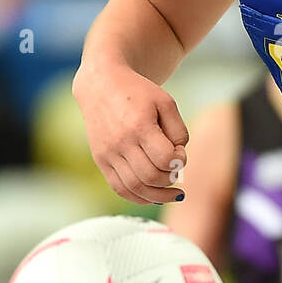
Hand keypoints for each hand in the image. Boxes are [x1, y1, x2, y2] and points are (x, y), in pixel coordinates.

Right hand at [72, 61, 188, 205]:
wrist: (101, 85)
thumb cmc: (138, 93)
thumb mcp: (166, 103)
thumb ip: (179, 131)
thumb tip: (178, 160)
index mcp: (139, 126)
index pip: (165, 159)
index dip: (179, 161)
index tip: (180, 152)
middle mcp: (121, 142)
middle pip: (151, 177)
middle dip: (170, 179)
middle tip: (176, 170)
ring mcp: (108, 154)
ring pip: (135, 189)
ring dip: (158, 196)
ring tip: (172, 194)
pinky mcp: (101, 160)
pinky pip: (119, 189)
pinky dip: (138, 197)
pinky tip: (153, 196)